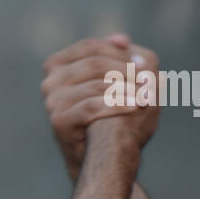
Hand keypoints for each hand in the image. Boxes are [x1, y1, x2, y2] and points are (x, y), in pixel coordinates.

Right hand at [41, 34, 159, 177]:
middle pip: (94, 63)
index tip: (142, 65)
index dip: (118, 52)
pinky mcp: (59, 120)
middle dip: (126, 71)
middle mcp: (50, 82)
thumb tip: (121, 38)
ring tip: (147, 96)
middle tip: (149, 81)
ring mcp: (52, 102)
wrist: (103, 160)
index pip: (90, 47)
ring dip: (127, 88)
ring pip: (96, 84)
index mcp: (58, 66)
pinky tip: (137, 105)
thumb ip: (122, 56)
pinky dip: (118, 104)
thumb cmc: (114, 117)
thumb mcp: (121, 82)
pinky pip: (92, 106)